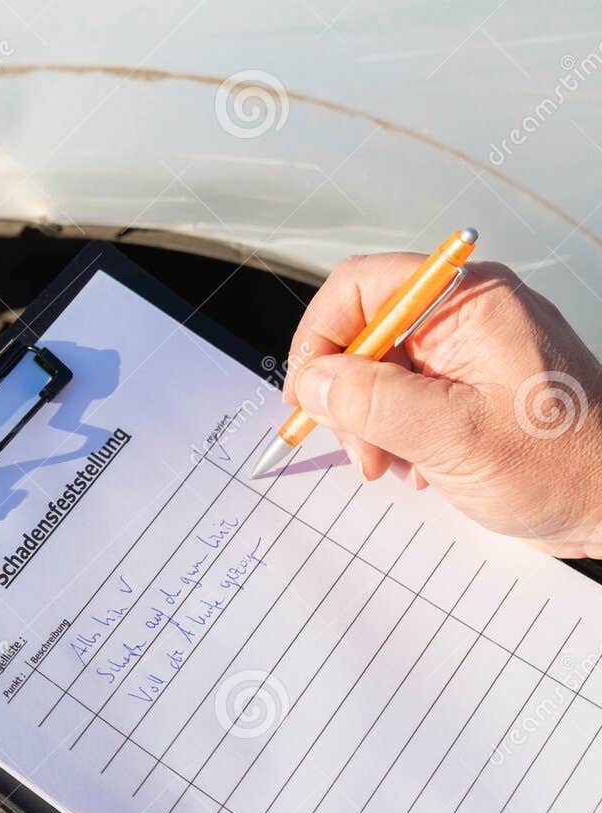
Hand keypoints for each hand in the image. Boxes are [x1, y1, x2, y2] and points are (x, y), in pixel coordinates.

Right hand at [283, 254, 601, 555]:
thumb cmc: (562, 467)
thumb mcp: (454, 436)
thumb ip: (374, 403)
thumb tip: (314, 382)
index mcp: (469, 302)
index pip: (361, 287)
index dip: (321, 337)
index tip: (309, 393)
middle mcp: (465, 315)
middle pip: (362, 332)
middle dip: (347, 395)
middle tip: (360, 449)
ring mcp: (465, 350)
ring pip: (375, 371)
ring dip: (368, 423)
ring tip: (392, 464)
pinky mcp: (466, 385)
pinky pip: (401, 397)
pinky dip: (393, 434)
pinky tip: (417, 465)